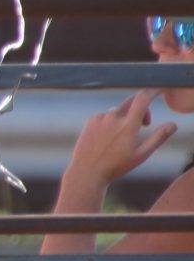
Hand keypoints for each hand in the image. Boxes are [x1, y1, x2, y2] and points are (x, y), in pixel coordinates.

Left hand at [62, 92, 175, 209]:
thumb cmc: (117, 166)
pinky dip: (112, 121)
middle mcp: (113, 117)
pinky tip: (108, 138)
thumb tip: (173, 124)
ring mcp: (100, 117)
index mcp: (128, 126)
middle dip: (143, 108)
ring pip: (119, 110)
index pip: (142, 99)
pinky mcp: (91, 119)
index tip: (160, 89)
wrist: (87, 171)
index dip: (152, 91)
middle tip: (145, 124)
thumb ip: (158, 137)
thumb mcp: (141, 154)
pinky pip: (106, 115)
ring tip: (123, 138)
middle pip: (132, 102)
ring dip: (126, 117)